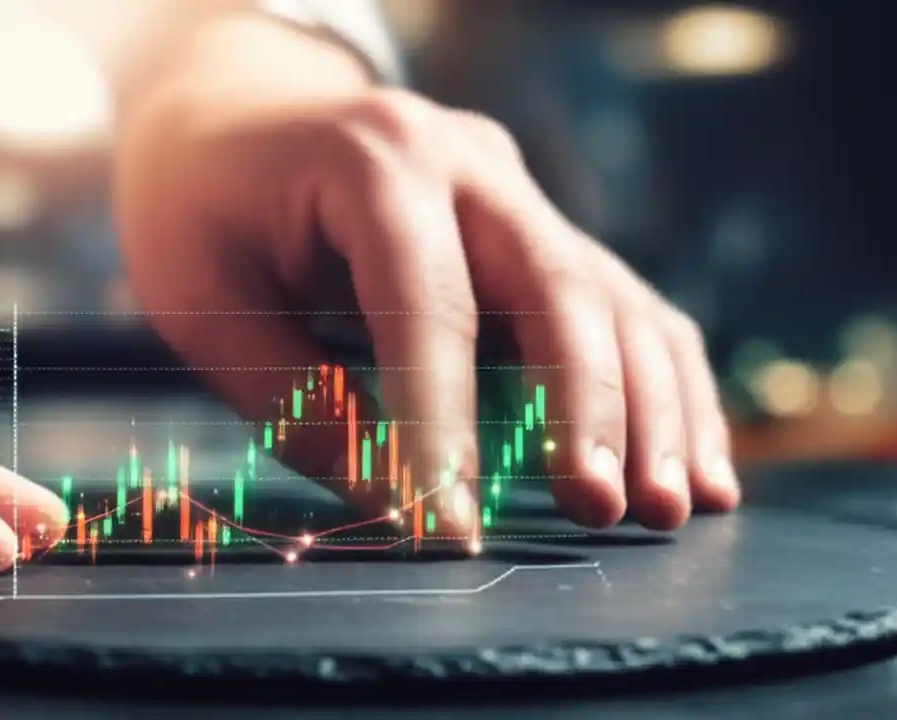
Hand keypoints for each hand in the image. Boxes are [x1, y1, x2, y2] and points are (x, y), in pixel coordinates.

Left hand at [116, 23, 739, 536]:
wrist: (241, 110)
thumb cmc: (205, 205)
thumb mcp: (204, 297)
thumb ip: (293, 396)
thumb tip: (390, 502)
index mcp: (374, 160)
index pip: (428, 304)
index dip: (443, 424)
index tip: (451, 525)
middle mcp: (470, 163)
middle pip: (557, 283)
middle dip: (588, 406)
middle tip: (599, 508)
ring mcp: (519, 192)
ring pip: (616, 295)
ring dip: (653, 406)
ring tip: (671, 506)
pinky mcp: (543, 229)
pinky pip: (627, 305)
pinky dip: (667, 387)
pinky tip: (692, 462)